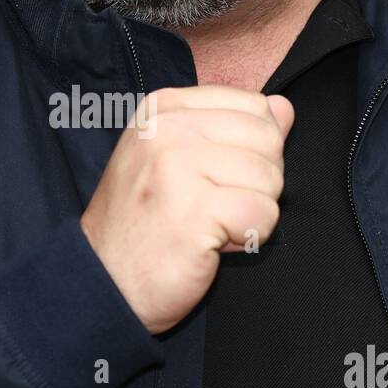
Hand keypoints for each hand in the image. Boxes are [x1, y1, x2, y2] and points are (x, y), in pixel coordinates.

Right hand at [79, 85, 293, 334]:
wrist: (103, 282)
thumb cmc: (144, 224)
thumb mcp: (180, 160)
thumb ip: (234, 129)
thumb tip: (284, 107)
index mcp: (164, 108)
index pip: (253, 106)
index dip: (252, 149)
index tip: (212, 177)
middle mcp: (167, 128)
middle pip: (268, 139)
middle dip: (256, 182)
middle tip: (213, 207)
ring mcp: (177, 166)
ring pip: (270, 179)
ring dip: (250, 213)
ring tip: (208, 225)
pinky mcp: (194, 209)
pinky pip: (263, 215)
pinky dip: (248, 238)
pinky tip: (211, 243)